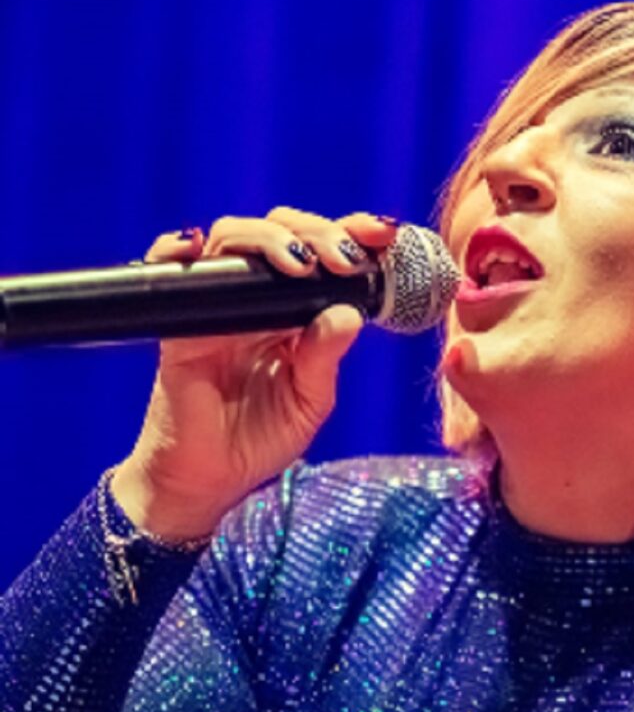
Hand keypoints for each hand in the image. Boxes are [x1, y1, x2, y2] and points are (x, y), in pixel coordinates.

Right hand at [112, 207, 398, 539]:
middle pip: (280, 231)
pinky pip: (172, 274)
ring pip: (234, 239)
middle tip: (344, 256)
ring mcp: (216, 306)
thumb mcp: (309, 400)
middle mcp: (256, 298)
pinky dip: (175, 249)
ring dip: (270, 239)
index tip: (383, 233)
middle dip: (318, 231)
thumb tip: (349, 312)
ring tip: (301, 265)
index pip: (321, 253)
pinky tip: (195, 246)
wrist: (209, 480)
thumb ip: (324, 357)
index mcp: (295, 311)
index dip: (350, 233)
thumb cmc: (261, 439)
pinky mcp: (180, 326)